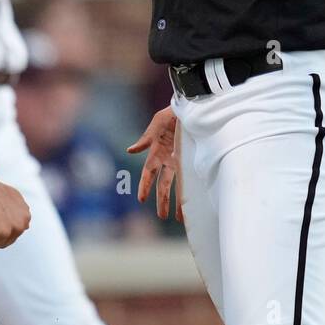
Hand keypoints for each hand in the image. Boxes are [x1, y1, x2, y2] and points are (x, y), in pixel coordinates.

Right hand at [127, 106, 182, 220]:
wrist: (193, 105)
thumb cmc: (173, 112)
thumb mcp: (158, 123)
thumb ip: (146, 138)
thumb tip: (130, 150)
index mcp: (157, 151)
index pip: (149, 173)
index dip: (145, 186)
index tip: (141, 199)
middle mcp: (168, 159)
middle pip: (163, 184)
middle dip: (162, 200)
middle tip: (161, 216)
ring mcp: (181, 161)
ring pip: (177, 186)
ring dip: (177, 202)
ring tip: (177, 218)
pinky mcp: (192, 160)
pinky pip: (191, 179)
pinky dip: (190, 192)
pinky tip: (194, 204)